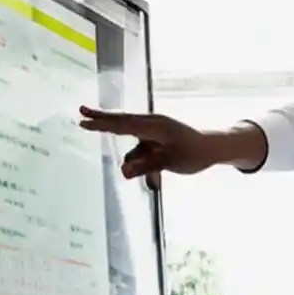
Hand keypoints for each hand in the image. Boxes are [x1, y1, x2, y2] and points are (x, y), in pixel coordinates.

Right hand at [79, 107, 265, 183]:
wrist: (213, 148)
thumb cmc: (194, 153)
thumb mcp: (169, 162)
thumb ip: (146, 167)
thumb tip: (122, 171)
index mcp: (154, 125)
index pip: (123, 125)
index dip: (102, 124)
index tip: (84, 121)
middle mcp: (152, 124)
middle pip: (122, 123)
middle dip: (102, 120)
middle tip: (80, 112)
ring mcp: (154, 131)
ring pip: (134, 147)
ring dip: (136, 162)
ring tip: (151, 178)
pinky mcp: (156, 139)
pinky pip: (144, 152)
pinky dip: (145, 166)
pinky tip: (156, 182)